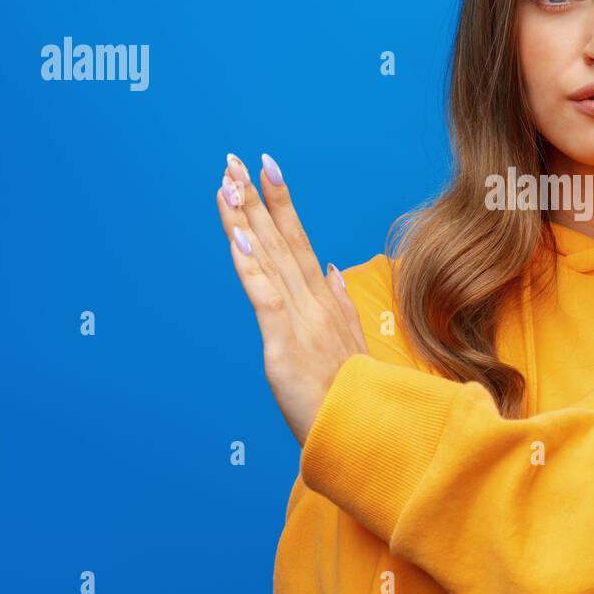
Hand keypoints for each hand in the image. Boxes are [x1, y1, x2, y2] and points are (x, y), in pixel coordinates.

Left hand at [215, 152, 368, 445]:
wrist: (365, 434)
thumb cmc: (356, 395)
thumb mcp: (351, 342)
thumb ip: (341, 304)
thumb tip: (333, 270)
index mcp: (325, 302)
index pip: (300, 243)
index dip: (282, 205)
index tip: (267, 170)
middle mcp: (313, 303)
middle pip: (280, 241)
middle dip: (256, 199)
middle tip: (234, 159)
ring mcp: (300, 321)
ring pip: (269, 259)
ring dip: (247, 219)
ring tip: (228, 184)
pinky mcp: (284, 345)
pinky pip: (264, 298)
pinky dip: (250, 266)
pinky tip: (237, 237)